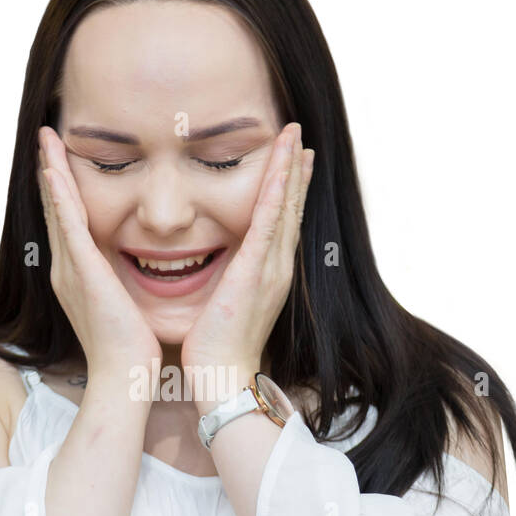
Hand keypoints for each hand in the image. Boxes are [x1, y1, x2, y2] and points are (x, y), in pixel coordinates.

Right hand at [38, 126, 161, 383]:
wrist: (124, 378)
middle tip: (48, 137)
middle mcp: (67, 269)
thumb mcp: (125, 307)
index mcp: (78, 276)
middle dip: (52, 172)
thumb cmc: (132, 350)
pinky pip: (69, 224)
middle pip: (57, 210)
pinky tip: (56, 170)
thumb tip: (134, 272)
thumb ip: (122, 286)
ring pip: (58, 209)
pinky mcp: (82, 272)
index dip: (64, 191)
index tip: (62, 161)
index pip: (70, 223)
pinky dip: (61, 195)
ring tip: (47, 139)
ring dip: (52, 172)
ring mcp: (70, 270)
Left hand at [181, 122, 313, 407]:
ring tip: (294, 137)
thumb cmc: (216, 352)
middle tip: (299, 137)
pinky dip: (277, 191)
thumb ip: (227, 285)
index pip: (281, 224)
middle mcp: (277, 268)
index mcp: (269, 276)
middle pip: (290, 209)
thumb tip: (219, 275)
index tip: (292, 161)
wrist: (222, 378)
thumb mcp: (224, 308)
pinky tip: (282, 165)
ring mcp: (271, 269)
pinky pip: (268, 222)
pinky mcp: (256, 272)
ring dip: (290, 169)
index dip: (288, 191)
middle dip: (295, 171)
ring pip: (284, 208)